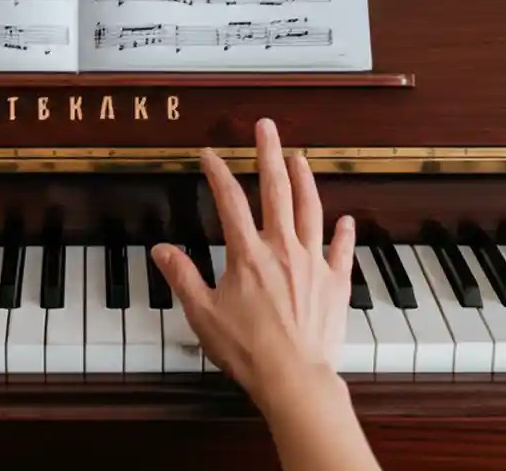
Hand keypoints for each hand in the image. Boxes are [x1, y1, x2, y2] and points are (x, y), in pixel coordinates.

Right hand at [151, 118, 355, 415]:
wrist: (294, 378)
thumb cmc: (248, 350)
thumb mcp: (202, 314)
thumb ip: (182, 277)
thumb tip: (161, 250)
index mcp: (247, 254)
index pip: (229, 201)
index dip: (218, 173)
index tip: (210, 154)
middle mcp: (282, 249)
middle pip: (277, 190)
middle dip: (269, 154)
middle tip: (266, 128)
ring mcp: (312, 263)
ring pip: (311, 209)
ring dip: (305, 180)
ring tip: (301, 158)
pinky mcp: (335, 282)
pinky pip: (341, 249)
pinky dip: (343, 232)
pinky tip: (344, 219)